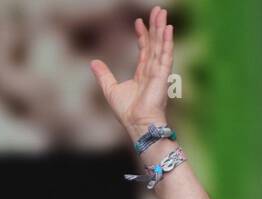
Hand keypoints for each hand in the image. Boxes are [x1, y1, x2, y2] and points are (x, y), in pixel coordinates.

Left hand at [89, 6, 173, 139]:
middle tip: (158, 10)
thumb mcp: (110, 89)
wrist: (137, 124)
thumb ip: (104, 75)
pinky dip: (167, 42)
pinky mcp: (163, 76)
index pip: (145, 50)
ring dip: (162, 29)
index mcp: (143, 74)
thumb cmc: (127, 112)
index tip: (139, 22)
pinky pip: (166, 55)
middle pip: (155, 44)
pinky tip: (168, 29)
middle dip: (155, 26)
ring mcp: (159, 72)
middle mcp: (153, 71)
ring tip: (163, 13)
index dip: (142, 35)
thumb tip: (93, 62)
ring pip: (161, 46)